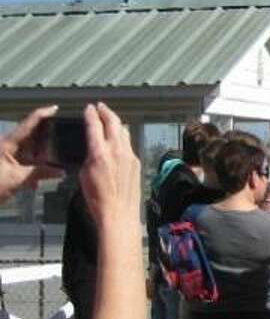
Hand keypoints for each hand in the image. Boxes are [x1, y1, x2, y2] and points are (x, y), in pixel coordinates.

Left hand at [0, 105, 63, 202]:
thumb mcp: (18, 179)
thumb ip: (41, 173)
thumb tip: (61, 171)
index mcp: (9, 143)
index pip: (29, 123)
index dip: (43, 114)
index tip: (56, 108)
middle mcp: (9, 146)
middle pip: (32, 137)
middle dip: (47, 142)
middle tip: (61, 145)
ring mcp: (8, 156)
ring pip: (30, 151)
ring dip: (41, 159)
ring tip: (53, 167)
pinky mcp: (7, 166)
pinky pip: (25, 163)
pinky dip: (33, 169)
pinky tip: (37, 181)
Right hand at [79, 103, 140, 231]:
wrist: (119, 212)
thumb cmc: (97, 198)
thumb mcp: (84, 174)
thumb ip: (90, 156)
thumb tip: (93, 148)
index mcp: (100, 152)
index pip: (94, 126)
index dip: (91, 114)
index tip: (88, 108)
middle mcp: (117, 150)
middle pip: (113, 122)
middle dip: (106, 112)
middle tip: (100, 106)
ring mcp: (129, 155)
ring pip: (123, 132)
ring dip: (116, 123)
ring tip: (110, 119)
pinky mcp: (136, 162)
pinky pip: (129, 144)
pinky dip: (122, 138)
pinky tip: (118, 139)